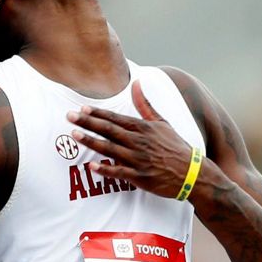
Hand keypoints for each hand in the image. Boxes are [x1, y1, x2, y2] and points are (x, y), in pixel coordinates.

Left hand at [67, 80, 195, 198]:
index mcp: (143, 128)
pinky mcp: (141, 177)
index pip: (116, 118)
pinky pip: (120, 173)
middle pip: (109, 130)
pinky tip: (91, 166)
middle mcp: (139, 142)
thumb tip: (137, 83)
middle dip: (88, 123)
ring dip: (92, 141)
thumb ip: (145, 104)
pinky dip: (106, 169)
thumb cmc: (174, 146)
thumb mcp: (162, 122)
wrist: (191, 173)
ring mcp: (139, 160)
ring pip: (111, 149)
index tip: (82, 108)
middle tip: (69, 117)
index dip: (97, 113)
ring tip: (75, 135)